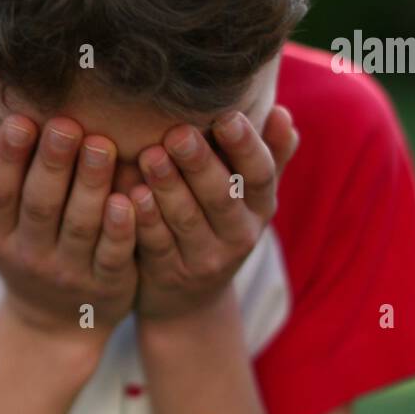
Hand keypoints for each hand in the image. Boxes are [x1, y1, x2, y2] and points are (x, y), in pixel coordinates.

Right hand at [0, 114, 137, 344]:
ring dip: (91, 184)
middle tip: (66, 124)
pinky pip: (113, 255)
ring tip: (101, 144)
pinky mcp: (107, 285)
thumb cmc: (20, 250)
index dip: (8, 157)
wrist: (53, 323)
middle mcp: (29, 255)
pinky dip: (121, 228)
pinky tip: (129, 198)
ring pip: (80, 225)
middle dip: (53, 163)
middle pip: (41, 205)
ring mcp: (69, 273)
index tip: (20, 119)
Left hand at [127, 105, 299, 322]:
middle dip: (199, 163)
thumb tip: (282, 113)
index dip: (246, 147)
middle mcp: (238, 235)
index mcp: (260, 207)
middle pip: (221, 197)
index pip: (260, 175)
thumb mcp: (249, 198)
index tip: (227, 116)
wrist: (193, 300)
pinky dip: (146, 220)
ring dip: (168, 187)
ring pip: (186, 220)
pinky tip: (132, 195)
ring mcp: (203, 259)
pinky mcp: (168, 274)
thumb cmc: (220, 225)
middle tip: (178, 132)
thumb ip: (268, 157)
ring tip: (150, 156)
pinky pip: (157, 245)